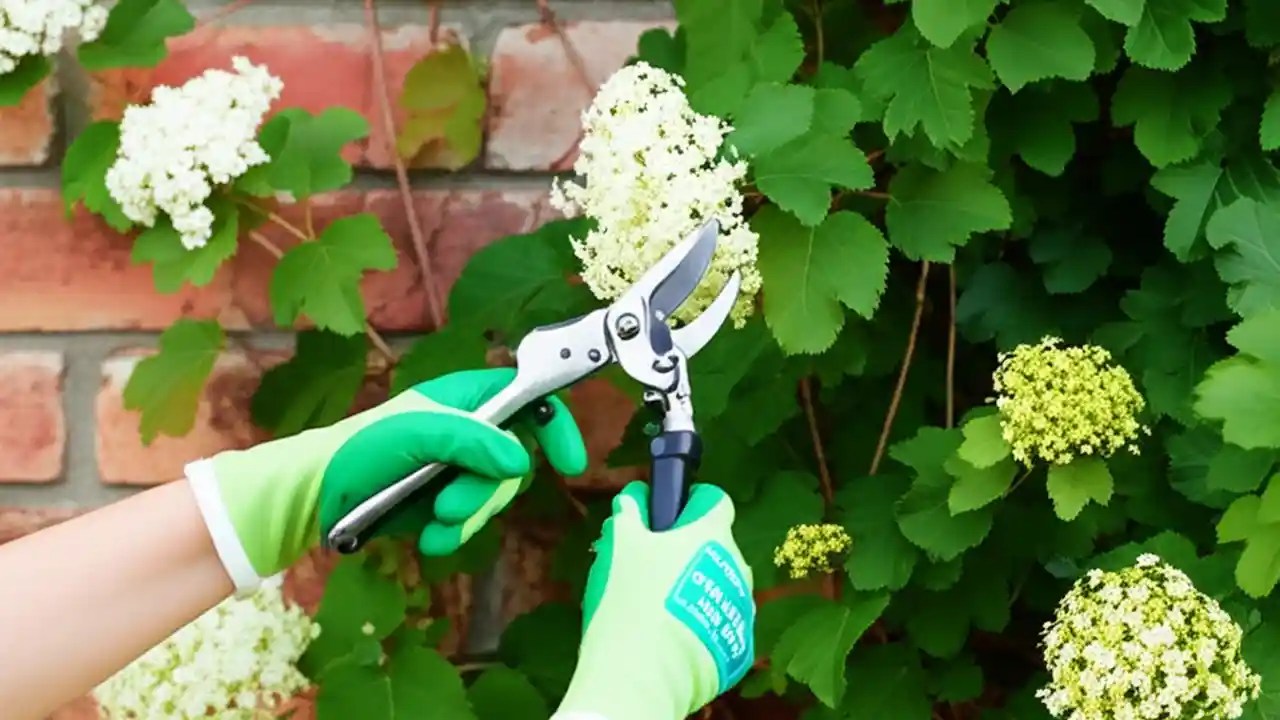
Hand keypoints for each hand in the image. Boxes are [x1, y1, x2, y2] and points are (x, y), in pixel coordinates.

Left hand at [186, 368, 586, 591]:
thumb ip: (472, 440)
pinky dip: (453, 534)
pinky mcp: (441, 503)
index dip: (555, 426)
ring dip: (468, 517)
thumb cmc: (359, 449)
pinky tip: (426, 538)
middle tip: (451, 504)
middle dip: (488, 490)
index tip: (570, 462)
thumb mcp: (417, 434)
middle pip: (515, 461)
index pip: (529, 400)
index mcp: (465, 398)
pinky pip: (470, 522)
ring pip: (494, 497)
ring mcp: (454, 469)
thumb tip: (520, 458)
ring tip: (433, 525)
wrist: (313, 497)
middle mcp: (466, 431)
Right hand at [553, 482, 754, 719]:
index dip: (689, 504)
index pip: (713, 500)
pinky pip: (719, 622)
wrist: (643, 674)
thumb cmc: (631, 596)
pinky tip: (672, 637)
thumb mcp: (620, 544)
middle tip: (652, 569)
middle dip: (689, 552)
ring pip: (719, 585)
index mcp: (711, 534)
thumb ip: (631, 513)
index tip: (666, 520)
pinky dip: (701, 624)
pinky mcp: (739, 644)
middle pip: (715, 546)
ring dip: (696, 589)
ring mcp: (743, 607)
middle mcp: (737, 566)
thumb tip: (636, 497)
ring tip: (660, 609)